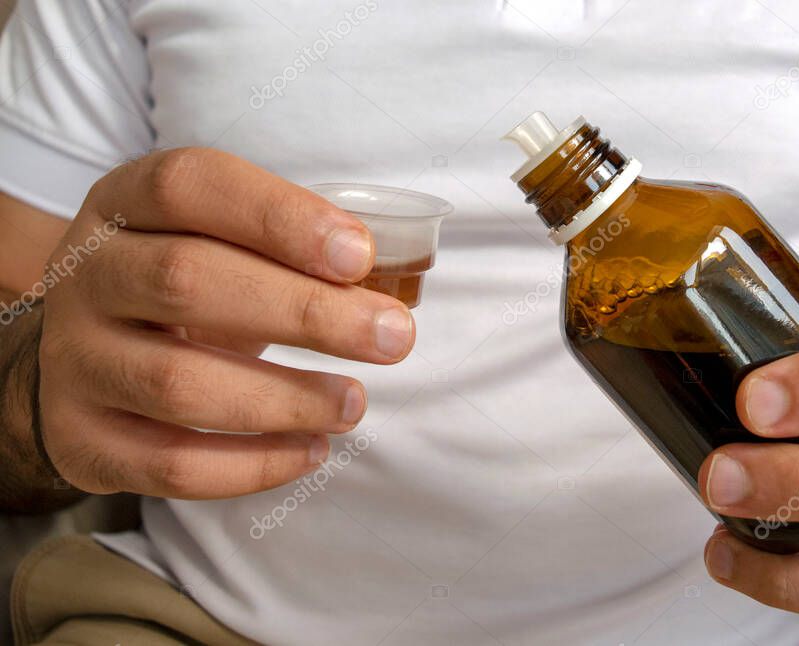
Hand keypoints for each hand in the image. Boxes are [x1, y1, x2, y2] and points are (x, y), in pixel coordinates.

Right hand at [38, 148, 413, 498]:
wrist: (88, 356)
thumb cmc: (184, 289)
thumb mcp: (218, 242)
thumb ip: (286, 250)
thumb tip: (383, 291)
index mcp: (123, 205)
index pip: (188, 186)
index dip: (278, 217)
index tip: (359, 257)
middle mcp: (86, 275)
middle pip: (188, 280)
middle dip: (307, 312)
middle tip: (393, 337)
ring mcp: (74, 360)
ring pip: (179, 383)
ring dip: (287, 398)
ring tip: (355, 403)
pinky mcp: (82, 440)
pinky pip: (169, 465)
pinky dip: (253, 465)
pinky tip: (312, 450)